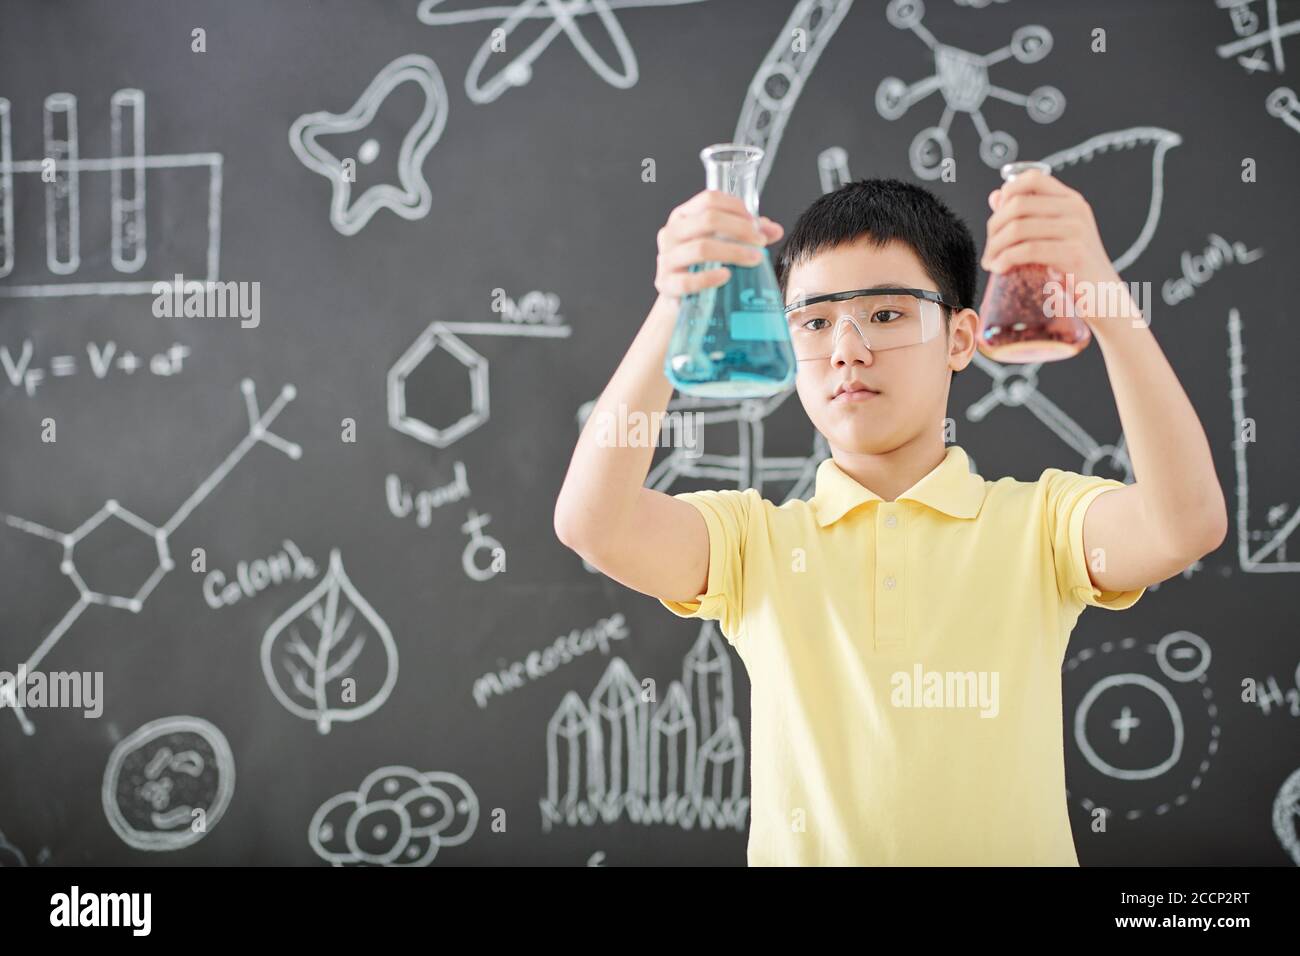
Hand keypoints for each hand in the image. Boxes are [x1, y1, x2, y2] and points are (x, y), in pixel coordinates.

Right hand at [655, 189, 782, 302]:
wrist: (681, 299)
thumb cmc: (702, 267)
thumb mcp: (722, 244)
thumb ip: (747, 234)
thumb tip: (774, 230)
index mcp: (683, 217)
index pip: (709, 199)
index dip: (736, 207)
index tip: (755, 223)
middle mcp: (671, 233)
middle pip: (707, 220)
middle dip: (740, 229)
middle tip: (760, 241)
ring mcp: (666, 259)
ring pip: (701, 249)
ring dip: (734, 252)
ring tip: (754, 259)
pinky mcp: (666, 285)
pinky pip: (689, 281)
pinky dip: (711, 278)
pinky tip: (727, 276)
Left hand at [981, 169, 1133, 324]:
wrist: (1104, 298)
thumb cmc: (1074, 271)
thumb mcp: (1051, 238)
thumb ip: (1026, 215)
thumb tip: (996, 196)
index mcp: (1071, 201)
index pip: (1033, 178)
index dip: (1007, 193)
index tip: (996, 219)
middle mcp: (1076, 210)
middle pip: (1018, 204)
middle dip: (994, 228)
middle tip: (988, 250)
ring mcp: (1077, 230)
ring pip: (1018, 227)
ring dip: (995, 247)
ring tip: (991, 262)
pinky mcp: (1074, 254)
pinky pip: (1028, 250)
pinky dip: (1006, 259)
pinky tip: (999, 269)